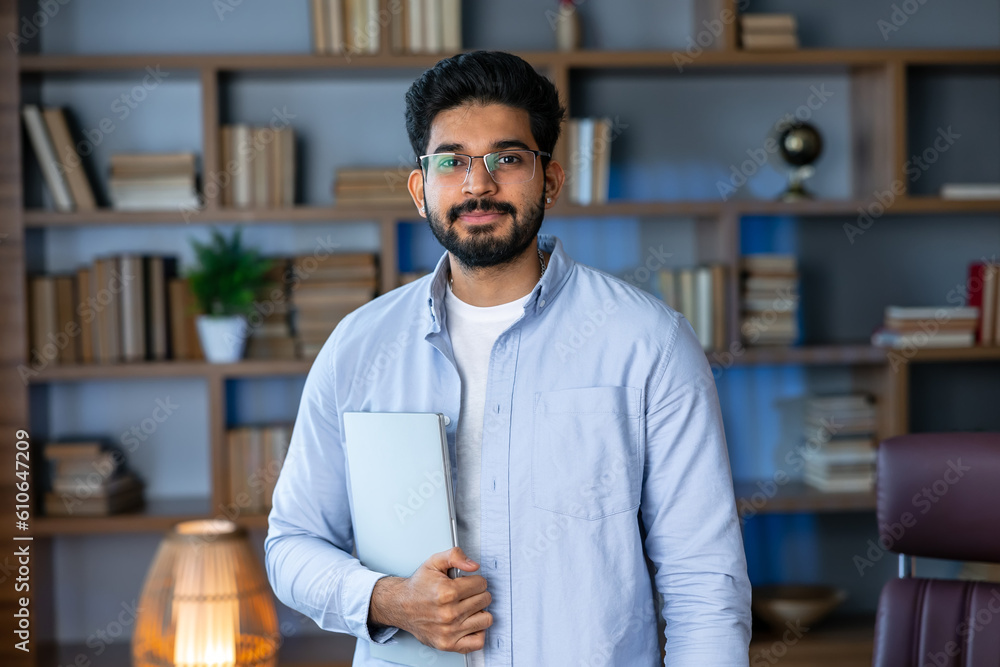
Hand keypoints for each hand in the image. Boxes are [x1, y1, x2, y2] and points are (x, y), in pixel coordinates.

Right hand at [369, 546, 492, 653]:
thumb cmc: (419, 586)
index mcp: (447, 592)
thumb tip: (474, 566)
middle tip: (467, 594)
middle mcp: (448, 613)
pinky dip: (477, 632)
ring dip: (479, 612)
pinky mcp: (448, 644)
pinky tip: (469, 623)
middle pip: (485, 600)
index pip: (482, 584)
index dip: (476, 580)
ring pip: (486, 619)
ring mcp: (449, 631)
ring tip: (468, 608)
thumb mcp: (434, 562)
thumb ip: (455, 556)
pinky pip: (478, 642)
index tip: (468, 583)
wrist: (400, 606)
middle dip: (478, 594)